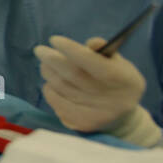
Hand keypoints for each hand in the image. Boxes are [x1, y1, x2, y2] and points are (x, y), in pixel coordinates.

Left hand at [34, 35, 162, 145]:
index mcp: (123, 79)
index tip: (55, 39)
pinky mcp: (81, 123)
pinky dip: (49, 89)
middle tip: (39, 50)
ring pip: (61, 87)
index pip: (94, 62)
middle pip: (73, 75)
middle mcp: (111, 99)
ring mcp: (95, 113)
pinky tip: (50, 82)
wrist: (121, 117)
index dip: (72, 50)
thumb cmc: (117, 82)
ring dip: (48, 72)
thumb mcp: (119, 64)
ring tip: (45, 63)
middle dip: (52, 59)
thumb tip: (91, 43)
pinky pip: (56, 101)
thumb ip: (105, 52)